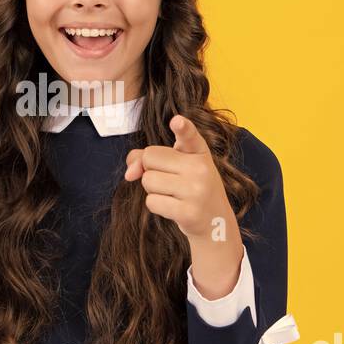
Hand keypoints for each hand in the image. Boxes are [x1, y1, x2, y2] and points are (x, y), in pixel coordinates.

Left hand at [123, 114, 235, 242]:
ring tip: (174, 194)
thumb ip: (147, 157)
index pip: (190, 135)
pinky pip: (151, 202)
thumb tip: (129, 173)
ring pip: (148, 181)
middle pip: (149, 158)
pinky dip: (157, 205)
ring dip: (153, 189)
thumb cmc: (191, 187)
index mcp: (199, 151)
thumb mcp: (177, 165)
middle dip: (151, 169)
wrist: (215, 221)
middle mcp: (201, 168)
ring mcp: (196, 191)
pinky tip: (174, 207)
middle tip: (172, 180)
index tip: (176, 121)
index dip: (183, 127)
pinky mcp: (188, 213)